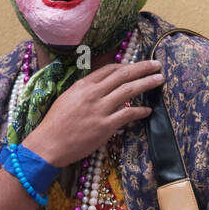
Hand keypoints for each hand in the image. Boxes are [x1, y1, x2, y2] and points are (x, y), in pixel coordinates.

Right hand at [25, 60, 164, 167]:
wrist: (48, 144)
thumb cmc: (55, 124)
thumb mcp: (67, 99)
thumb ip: (84, 91)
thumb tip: (99, 87)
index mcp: (83, 85)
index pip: (109, 70)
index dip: (126, 66)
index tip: (137, 66)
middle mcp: (93, 93)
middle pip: (123, 75)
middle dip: (142, 68)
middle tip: (157, 64)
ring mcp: (100, 109)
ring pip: (129, 90)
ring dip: (147, 83)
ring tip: (159, 80)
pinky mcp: (105, 126)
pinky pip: (128, 114)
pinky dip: (140, 111)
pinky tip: (148, 111)